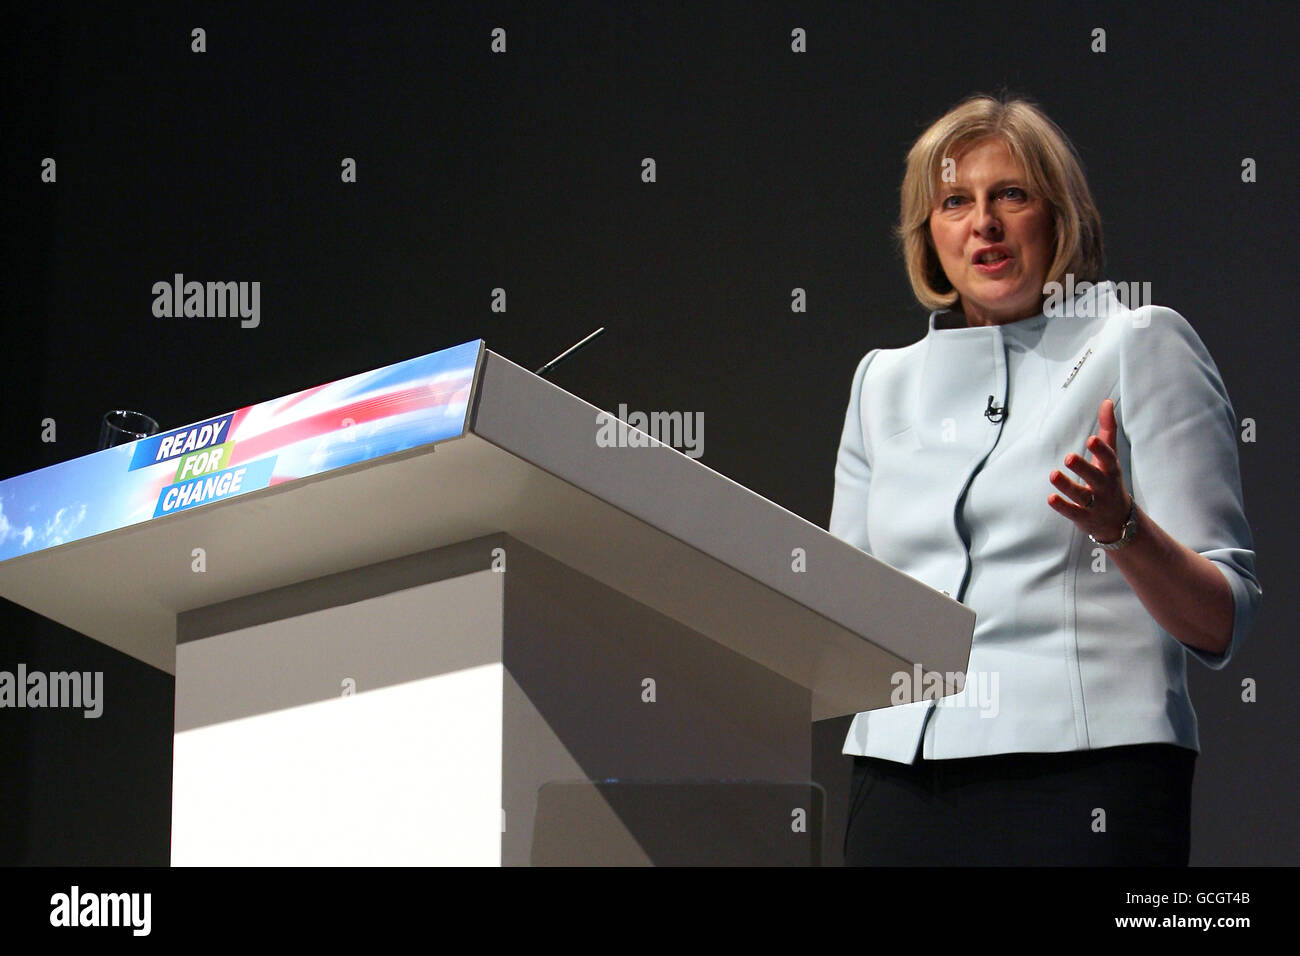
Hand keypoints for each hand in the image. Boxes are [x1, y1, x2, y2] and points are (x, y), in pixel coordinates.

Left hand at [1048, 398, 1132, 542]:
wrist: (1119, 522)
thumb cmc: (1110, 482)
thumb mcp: (1111, 458)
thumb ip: (1108, 430)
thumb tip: (1107, 402)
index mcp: (1111, 471)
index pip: (1109, 459)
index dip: (1101, 450)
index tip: (1092, 439)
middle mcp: (1104, 487)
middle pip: (1095, 477)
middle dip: (1083, 468)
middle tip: (1069, 457)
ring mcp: (1095, 504)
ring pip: (1081, 495)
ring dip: (1067, 486)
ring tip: (1053, 474)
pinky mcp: (1084, 518)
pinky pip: (1072, 512)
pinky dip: (1062, 506)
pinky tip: (1051, 498)